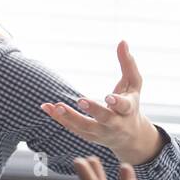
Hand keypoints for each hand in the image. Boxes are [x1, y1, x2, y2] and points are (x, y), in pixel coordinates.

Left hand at [40, 40, 163, 164]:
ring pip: (84, 126)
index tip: (109, 97)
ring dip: (70, 117)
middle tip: (81, 101)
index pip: (124, 107)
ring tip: (57, 106)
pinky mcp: (87, 136)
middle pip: (104, 118)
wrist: (129, 138)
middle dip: (93, 110)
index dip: (117, 103)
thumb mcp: (134, 85)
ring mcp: (100, 132)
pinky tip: (46, 107)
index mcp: (128, 110)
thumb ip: (128, 64)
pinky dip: (58, 118)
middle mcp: (115, 124)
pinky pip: (72, 128)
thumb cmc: (131, 105)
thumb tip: (122, 41)